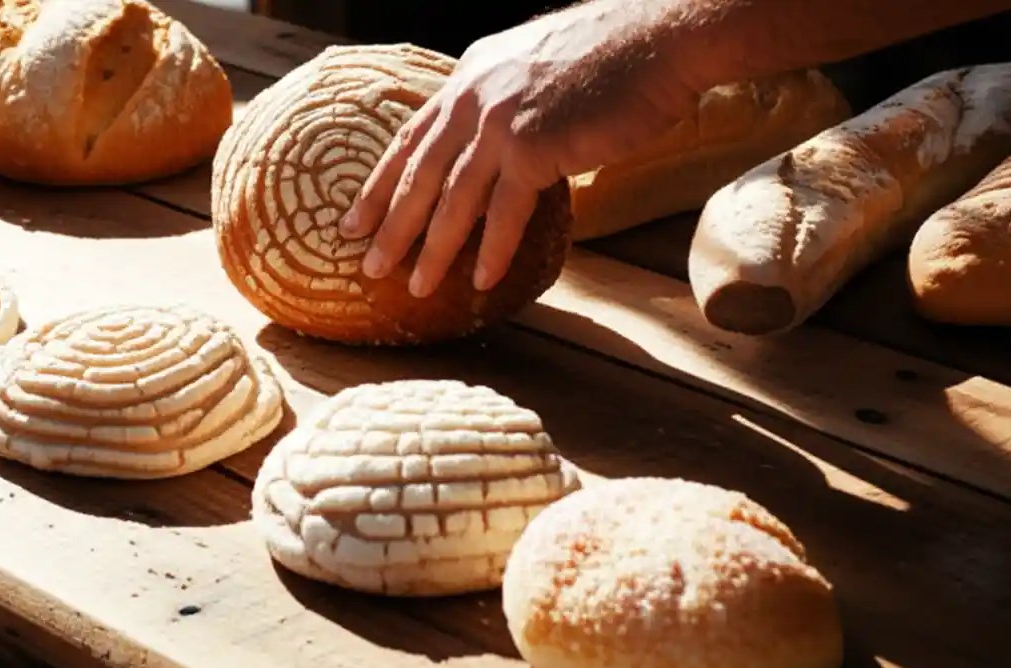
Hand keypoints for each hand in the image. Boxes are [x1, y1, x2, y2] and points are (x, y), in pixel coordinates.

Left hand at [338, 0, 709, 297]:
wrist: (656, 36)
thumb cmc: (608, 55)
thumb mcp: (531, 65)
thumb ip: (500, 98)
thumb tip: (489, 141)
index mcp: (467, 78)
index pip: (410, 139)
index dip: (379, 184)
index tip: (353, 220)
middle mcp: (473, 98)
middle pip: (419, 174)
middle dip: (389, 226)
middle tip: (366, 267)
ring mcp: (500, 122)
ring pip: (453, 199)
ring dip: (432, 249)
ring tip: (415, 288)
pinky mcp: (534, 147)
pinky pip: (505, 211)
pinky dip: (492, 250)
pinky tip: (481, 282)